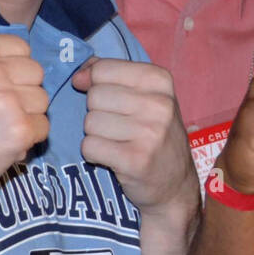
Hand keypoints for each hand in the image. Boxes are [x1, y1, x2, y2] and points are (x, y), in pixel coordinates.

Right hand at [0, 34, 48, 203]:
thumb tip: (23, 62)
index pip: (21, 47)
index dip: (16, 68)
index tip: (2, 84)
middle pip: (36, 72)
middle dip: (25, 91)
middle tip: (0, 110)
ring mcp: (6, 99)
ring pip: (42, 99)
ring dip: (28, 115)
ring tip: (0, 127)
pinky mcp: (19, 128)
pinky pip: (44, 126)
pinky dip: (30, 137)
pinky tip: (5, 143)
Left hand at [72, 58, 195, 213]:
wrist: (175, 184)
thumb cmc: (155, 134)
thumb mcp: (145, 96)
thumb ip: (112, 76)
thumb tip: (78, 75)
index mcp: (160, 81)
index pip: (103, 70)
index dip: (95, 85)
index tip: (109, 101)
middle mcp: (159, 104)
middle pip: (94, 96)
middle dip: (98, 112)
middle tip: (119, 128)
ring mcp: (150, 133)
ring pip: (90, 122)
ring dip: (96, 135)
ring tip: (119, 143)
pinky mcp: (135, 160)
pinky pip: (90, 146)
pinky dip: (95, 154)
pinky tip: (114, 157)